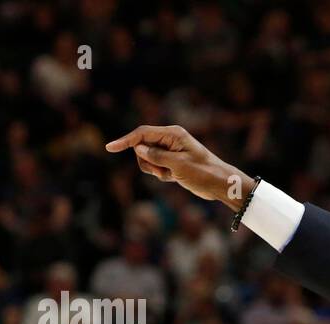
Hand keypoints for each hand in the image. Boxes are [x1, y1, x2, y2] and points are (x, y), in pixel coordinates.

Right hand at [104, 125, 253, 208]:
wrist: (220, 184)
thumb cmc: (203, 172)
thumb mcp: (178, 165)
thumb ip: (156, 156)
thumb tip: (138, 148)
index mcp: (172, 134)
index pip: (142, 134)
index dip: (125, 140)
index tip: (110, 148)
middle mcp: (170, 140)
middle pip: (142, 147)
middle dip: (147, 161)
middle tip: (163, 171)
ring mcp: (170, 151)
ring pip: (147, 159)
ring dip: (154, 170)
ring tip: (170, 175)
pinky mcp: (172, 162)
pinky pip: (156, 167)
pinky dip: (161, 174)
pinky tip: (175, 178)